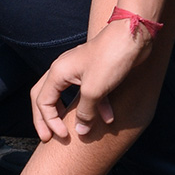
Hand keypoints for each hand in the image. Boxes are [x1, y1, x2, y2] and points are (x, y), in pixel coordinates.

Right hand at [31, 21, 149, 142]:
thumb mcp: (95, 90)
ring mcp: (78, 70)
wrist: (132, 36)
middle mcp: (63, 70)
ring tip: (72, 132)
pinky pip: (88, 92)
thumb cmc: (110, 58)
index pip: (43, 102)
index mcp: (58, 73)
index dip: (49, 122)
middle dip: (47, 119)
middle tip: (47, 137)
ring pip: (66, 96)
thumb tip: (80, 131)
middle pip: (46, 98)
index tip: (62, 136)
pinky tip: (108, 119)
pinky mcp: (94, 72)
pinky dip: (95, 106)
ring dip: (70, 114)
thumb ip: (85, 112)